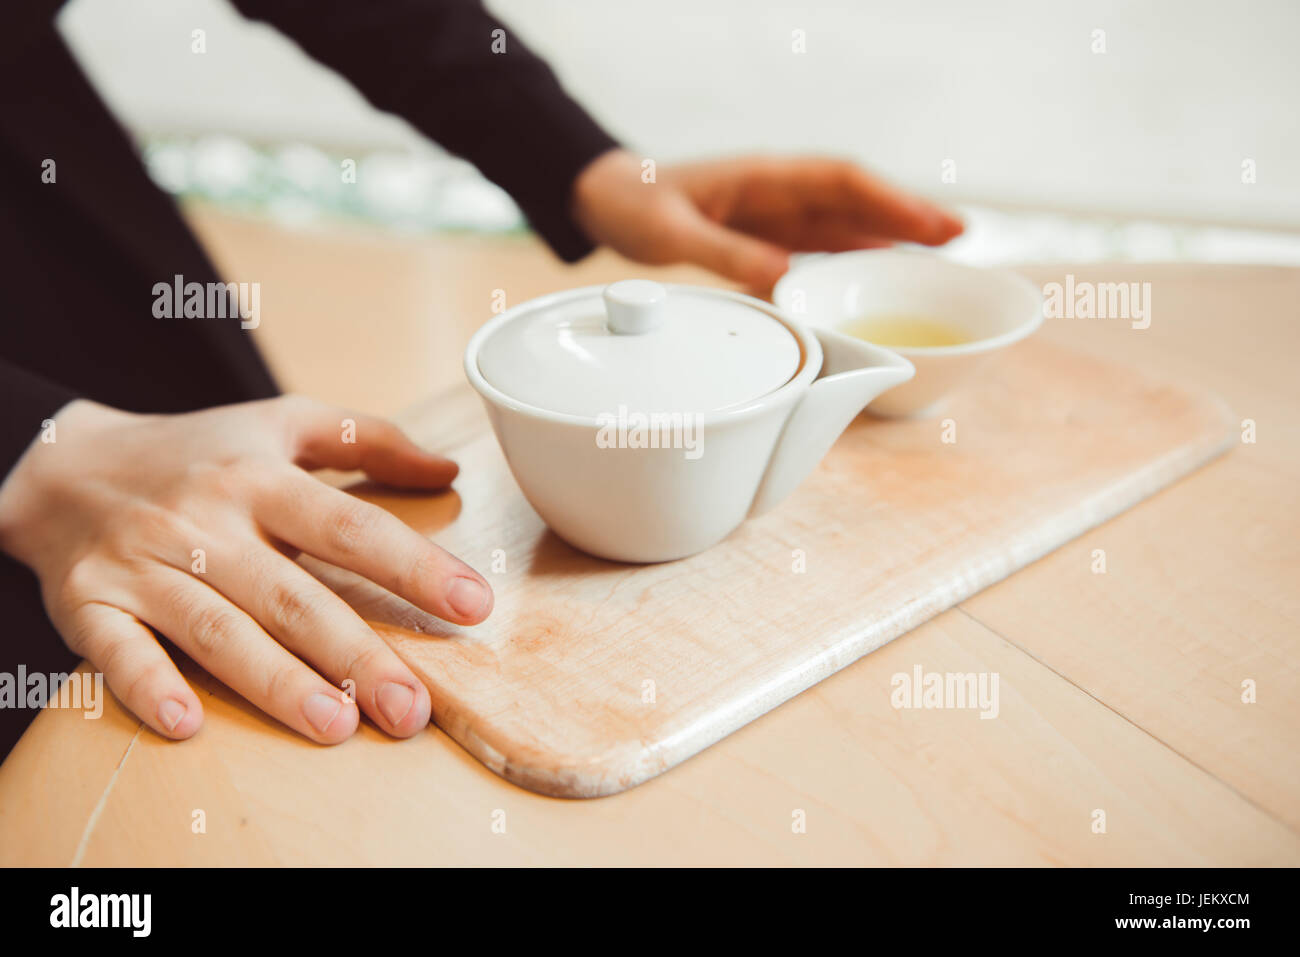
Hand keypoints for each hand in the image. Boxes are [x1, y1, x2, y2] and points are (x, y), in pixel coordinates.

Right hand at [0, 396, 492, 742]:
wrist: (64, 464)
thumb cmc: (199, 450)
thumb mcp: (281, 421)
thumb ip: (368, 440)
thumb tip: (449, 466)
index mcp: (261, 478)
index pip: (349, 526)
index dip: (413, 566)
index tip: (474, 605)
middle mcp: (207, 523)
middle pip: (291, 595)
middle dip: (354, 654)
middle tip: (410, 710)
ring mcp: (145, 565)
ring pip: (217, 630)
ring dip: (275, 681)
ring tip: (335, 726)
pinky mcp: (89, 603)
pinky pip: (117, 651)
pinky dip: (149, 685)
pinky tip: (189, 723)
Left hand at [571, 149, 963, 292]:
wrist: (604, 200)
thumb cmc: (632, 203)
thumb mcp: (672, 233)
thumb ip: (726, 254)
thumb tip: (785, 281)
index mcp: (762, 176)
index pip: (841, 181)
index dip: (890, 202)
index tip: (930, 223)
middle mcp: (778, 190)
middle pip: (856, 200)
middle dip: (908, 216)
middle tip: (962, 240)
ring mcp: (774, 213)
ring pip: (844, 223)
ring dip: (889, 239)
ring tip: (940, 260)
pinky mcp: (764, 236)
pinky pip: (818, 247)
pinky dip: (852, 259)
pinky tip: (879, 275)